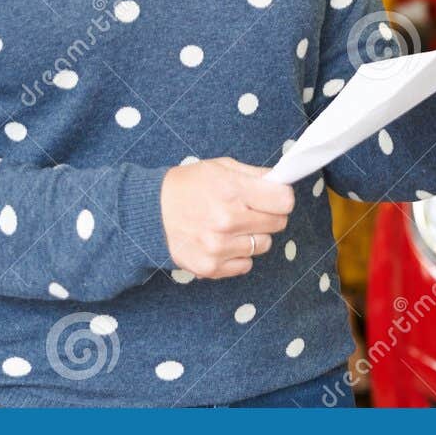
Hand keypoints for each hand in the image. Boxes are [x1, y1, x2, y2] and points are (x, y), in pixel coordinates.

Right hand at [160, 158, 293, 278]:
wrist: (151, 211)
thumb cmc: (188, 186)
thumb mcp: (222, 167)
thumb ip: (256, 175)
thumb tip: (283, 182)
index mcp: (232, 190)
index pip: (284, 201)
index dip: (281, 197)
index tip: (273, 197)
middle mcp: (226, 220)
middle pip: (278, 224)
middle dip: (269, 215)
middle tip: (251, 210)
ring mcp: (218, 247)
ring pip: (263, 245)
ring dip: (253, 236)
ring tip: (233, 226)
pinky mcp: (209, 267)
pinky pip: (245, 265)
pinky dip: (239, 255)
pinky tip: (223, 242)